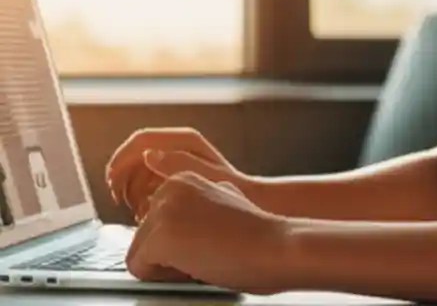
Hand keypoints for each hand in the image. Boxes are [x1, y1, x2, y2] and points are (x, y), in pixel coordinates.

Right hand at [106, 128, 258, 222]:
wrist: (248, 198)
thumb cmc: (229, 188)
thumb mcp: (204, 175)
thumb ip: (177, 163)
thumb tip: (149, 155)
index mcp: (183, 140)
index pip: (140, 139)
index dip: (121, 158)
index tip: (111, 180)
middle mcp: (178, 144)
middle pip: (134, 154)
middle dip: (122, 177)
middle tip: (119, 199)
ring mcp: (176, 157)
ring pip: (138, 169)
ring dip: (130, 188)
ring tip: (133, 208)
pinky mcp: (175, 172)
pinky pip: (148, 179)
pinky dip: (141, 194)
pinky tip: (144, 210)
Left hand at [126, 151, 290, 294]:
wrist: (278, 246)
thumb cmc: (260, 234)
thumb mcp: (226, 202)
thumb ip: (199, 203)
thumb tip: (185, 219)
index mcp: (183, 179)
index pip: (156, 224)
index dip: (182, 242)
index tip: (211, 239)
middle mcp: (169, 188)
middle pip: (143, 238)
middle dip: (170, 254)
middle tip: (209, 251)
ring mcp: (162, 211)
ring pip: (138, 254)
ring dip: (168, 266)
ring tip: (205, 257)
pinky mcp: (160, 236)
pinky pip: (139, 269)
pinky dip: (164, 277)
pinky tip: (197, 264)